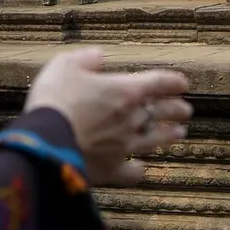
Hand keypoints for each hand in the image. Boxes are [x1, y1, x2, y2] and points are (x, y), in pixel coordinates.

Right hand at [23, 48, 191, 186]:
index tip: (183, 83)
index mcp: (125, 91)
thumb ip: (85, 58)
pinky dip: (138, 170)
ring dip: (169, 135)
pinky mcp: (111, 170)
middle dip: (176, 110)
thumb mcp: (65, 65)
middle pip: (163, 113)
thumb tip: (98, 56)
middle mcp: (131, 119)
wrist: (44, 142)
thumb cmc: (55, 99)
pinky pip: (131, 173)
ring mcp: (124, 147)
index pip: (159, 83)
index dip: (173, 82)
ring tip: (179, 133)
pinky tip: (140, 168)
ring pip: (155, 140)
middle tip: (186, 110)